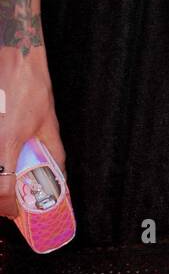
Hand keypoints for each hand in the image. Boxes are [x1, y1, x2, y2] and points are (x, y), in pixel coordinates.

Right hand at [0, 45, 65, 218]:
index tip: (15, 212)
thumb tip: (59, 176)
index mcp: (7, 141)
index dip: (8, 206)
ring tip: (4, 189)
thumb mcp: (49, 123)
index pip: (2, 188)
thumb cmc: (32, 89)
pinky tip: (0, 168)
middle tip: (8, 206)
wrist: (15, 61)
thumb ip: (54, 152)